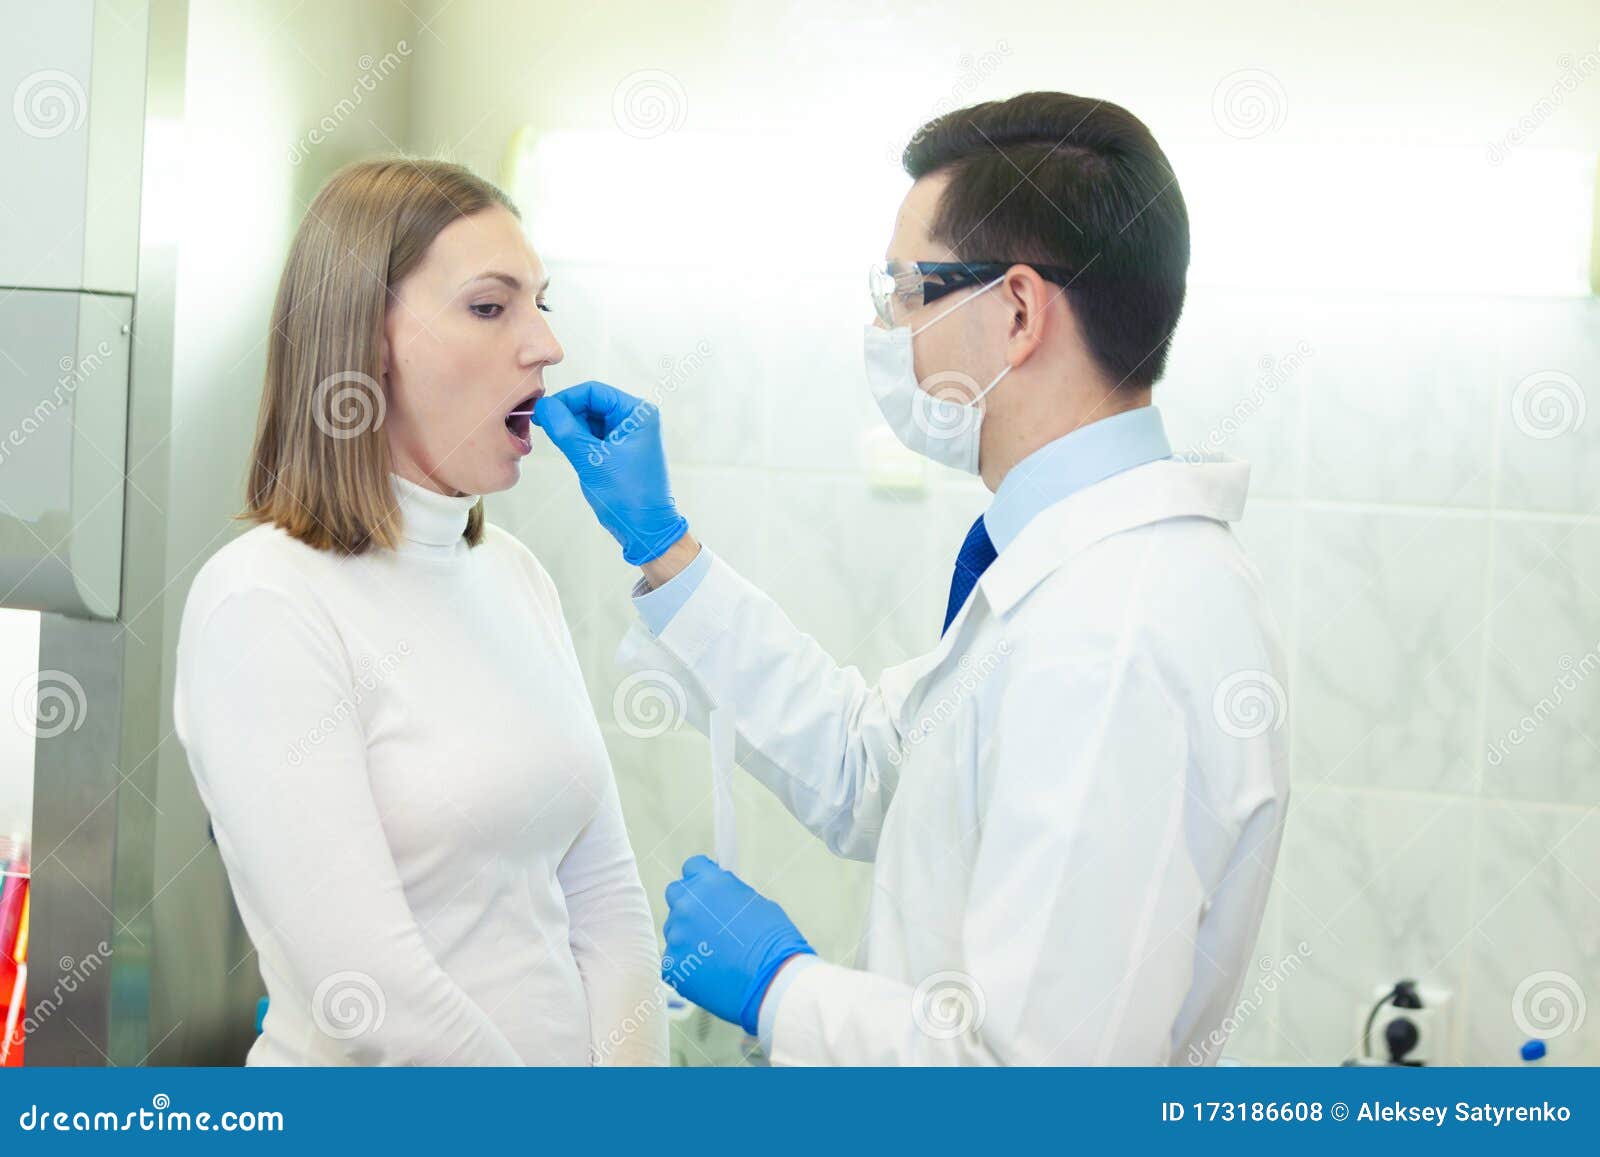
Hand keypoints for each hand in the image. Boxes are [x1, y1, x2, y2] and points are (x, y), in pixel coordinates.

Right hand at [533, 381, 688, 564]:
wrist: (646, 530)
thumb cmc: (628, 496)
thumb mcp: (591, 460)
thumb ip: (565, 430)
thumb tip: (543, 406)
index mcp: (638, 413)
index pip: (593, 392)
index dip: (565, 400)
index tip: (541, 413)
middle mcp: (636, 419)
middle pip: (591, 404)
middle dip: (567, 415)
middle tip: (545, 430)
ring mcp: (629, 435)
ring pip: (589, 420)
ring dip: (572, 431)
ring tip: (562, 447)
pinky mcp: (621, 450)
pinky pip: (594, 436)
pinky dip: (579, 442)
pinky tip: (572, 454)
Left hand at [662, 855, 814, 1034]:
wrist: (772, 982)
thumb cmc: (773, 943)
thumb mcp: (755, 903)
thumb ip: (728, 894)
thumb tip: (718, 895)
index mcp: (710, 883)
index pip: (692, 867)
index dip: (701, 877)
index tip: (707, 888)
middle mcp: (687, 905)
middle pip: (675, 893)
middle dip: (688, 902)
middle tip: (707, 920)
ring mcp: (677, 935)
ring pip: (674, 929)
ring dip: (688, 935)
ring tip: (716, 953)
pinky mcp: (671, 965)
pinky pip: (673, 959)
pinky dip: (687, 964)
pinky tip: (710, 971)